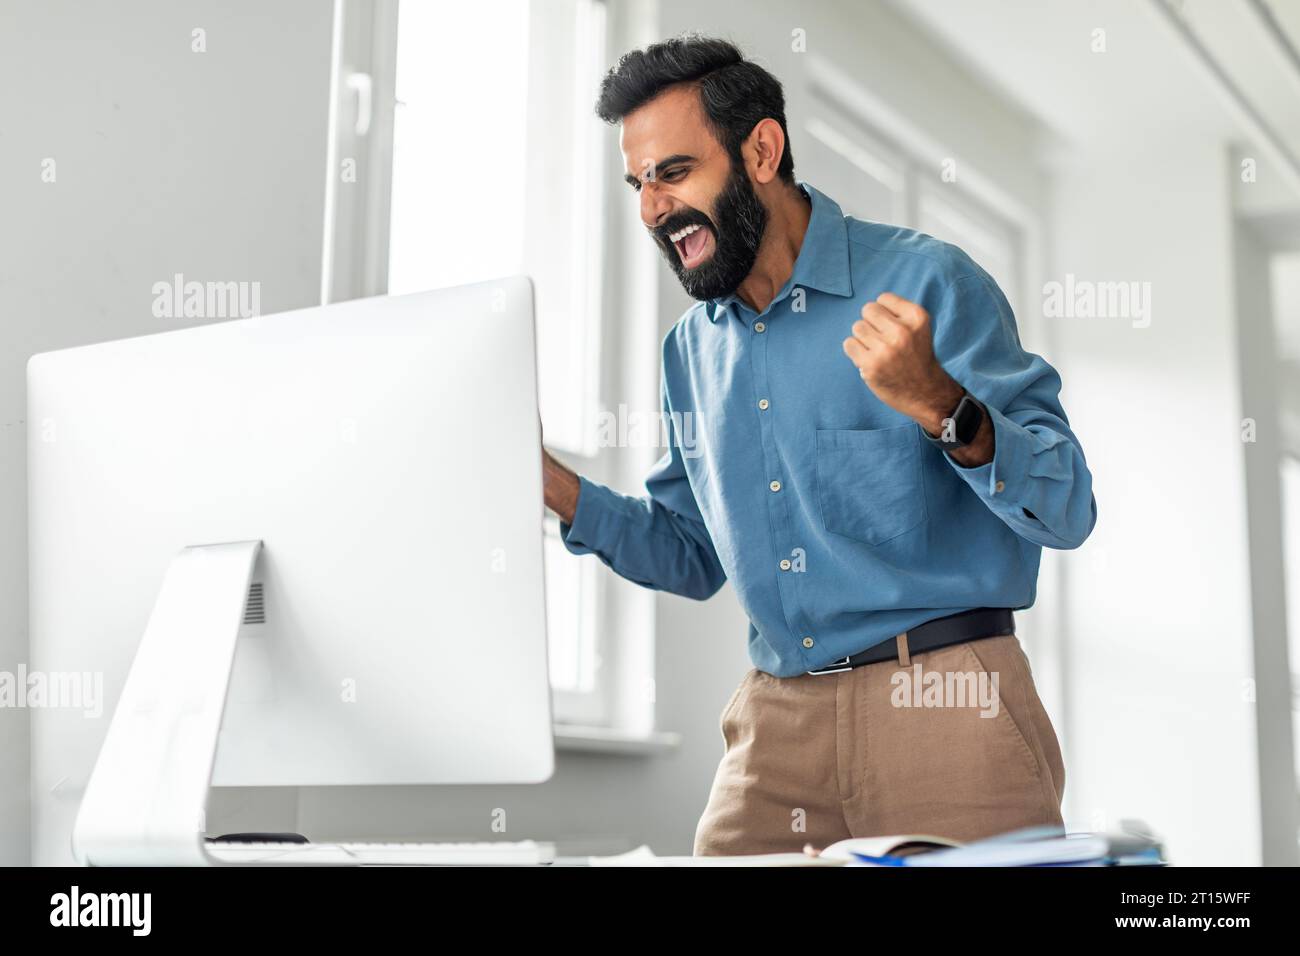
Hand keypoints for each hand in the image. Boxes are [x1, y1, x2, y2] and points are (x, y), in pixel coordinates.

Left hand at [842, 292, 962, 434]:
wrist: (926, 392)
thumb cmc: (916, 357)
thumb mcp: (917, 329)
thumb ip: (897, 314)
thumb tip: (867, 309)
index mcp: (917, 317)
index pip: (883, 298)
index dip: (884, 313)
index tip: (892, 328)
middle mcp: (902, 331)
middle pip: (868, 310)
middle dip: (871, 323)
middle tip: (881, 339)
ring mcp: (886, 349)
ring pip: (857, 327)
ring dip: (863, 338)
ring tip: (877, 351)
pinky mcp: (872, 365)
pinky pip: (849, 344)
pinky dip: (855, 351)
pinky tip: (868, 359)